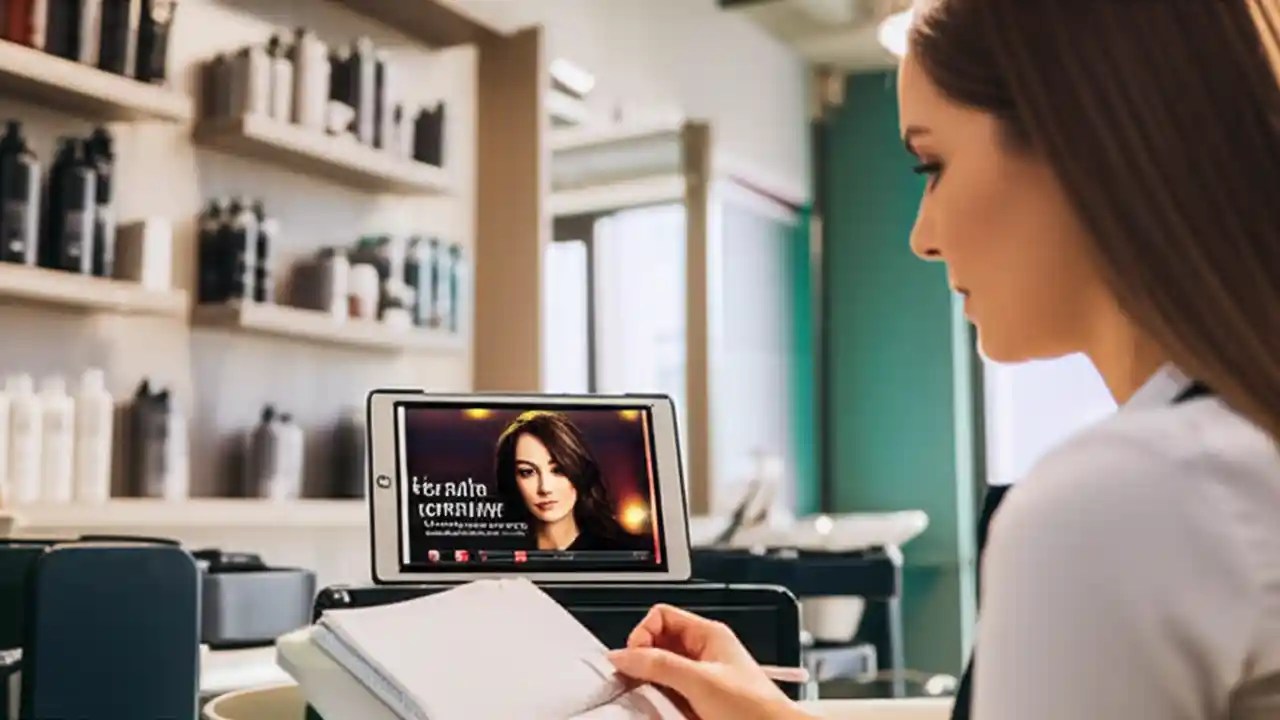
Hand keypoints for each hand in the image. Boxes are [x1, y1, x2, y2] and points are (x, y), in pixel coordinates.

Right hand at [607, 604, 812, 719]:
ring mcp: (701, 677)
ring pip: (662, 671)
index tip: (633, 658)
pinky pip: (669, 694)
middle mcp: (704, 652)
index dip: (643, 634)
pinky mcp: (699, 701)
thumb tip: (624, 655)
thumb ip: (660, 665)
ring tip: (650, 698)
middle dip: (643, 661)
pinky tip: (662, 710)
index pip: (662, 616)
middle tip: (635, 680)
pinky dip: (660, 701)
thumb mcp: (701, 681)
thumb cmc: (756, 709)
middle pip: (658, 644)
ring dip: (651, 684)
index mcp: (708, 635)